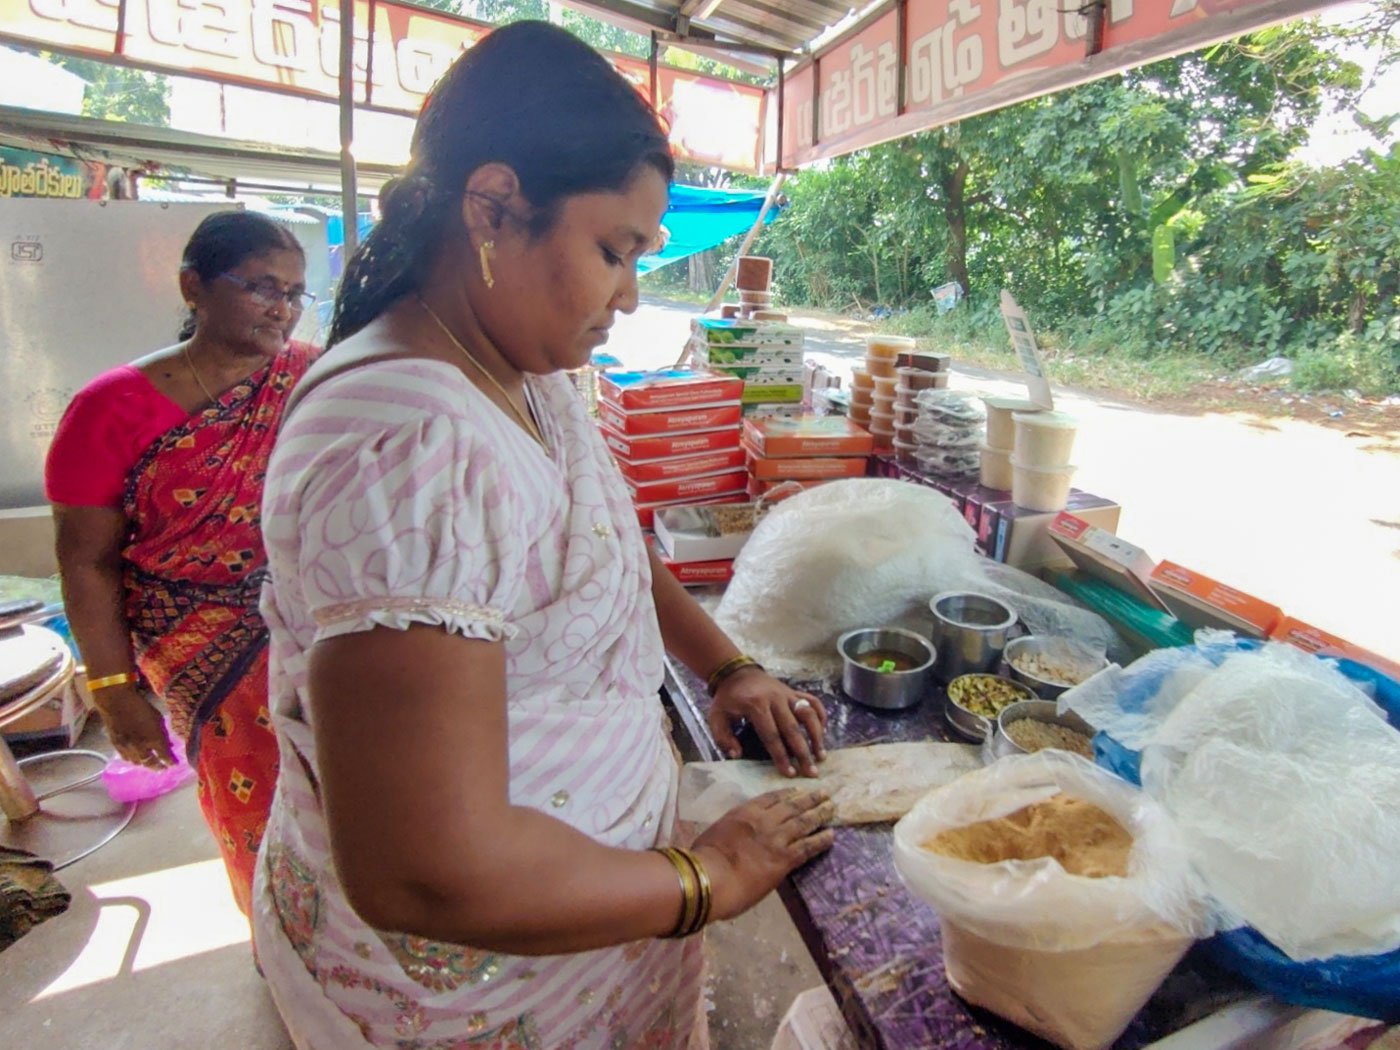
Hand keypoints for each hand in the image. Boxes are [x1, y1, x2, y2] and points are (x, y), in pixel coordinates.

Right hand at [93, 684, 175, 767]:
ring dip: (145, 764)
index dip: (170, 761)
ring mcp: (127, 748)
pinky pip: (126, 758)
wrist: (116, 702)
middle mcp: (141, 747)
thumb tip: (168, 744)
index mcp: (154, 739)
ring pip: (137, 762)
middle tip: (163, 769)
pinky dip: (133, 760)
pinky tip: (136, 759)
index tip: (174, 764)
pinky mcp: (116, 746)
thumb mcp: (158, 718)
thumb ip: (163, 733)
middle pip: (150, 763)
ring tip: (150, 764)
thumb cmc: (141, 706)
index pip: (165, 756)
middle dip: (158, 767)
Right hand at [693, 789, 835, 921]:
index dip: (787, 794)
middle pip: (792, 806)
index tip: (797, 790)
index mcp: (744, 812)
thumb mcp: (716, 833)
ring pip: (803, 822)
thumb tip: (735, 836)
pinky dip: (821, 840)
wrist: (711, 877)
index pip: (770, 798)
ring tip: (832, 808)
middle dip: (809, 799)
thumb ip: (731, 830)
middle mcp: (763, 820)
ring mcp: (776, 838)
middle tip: (824, 793)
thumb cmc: (704, 859)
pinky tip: (831, 835)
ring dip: (819, 814)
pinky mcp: (784, 858)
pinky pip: (808, 846)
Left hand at [709, 669, 826, 777]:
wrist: (737, 672)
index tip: (790, 773)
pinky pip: (813, 701)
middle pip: (793, 728)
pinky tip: (823, 732)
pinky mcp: (794, 691)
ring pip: (808, 714)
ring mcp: (787, 694)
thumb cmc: (728, 699)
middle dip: (803, 752)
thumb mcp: (716, 716)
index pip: (771, 735)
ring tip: (821, 755)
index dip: (781, 756)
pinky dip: (821, 715)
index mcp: (755, 705)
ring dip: (817, 735)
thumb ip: (723, 737)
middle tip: (812, 772)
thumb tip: (737, 755)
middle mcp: (775, 698)